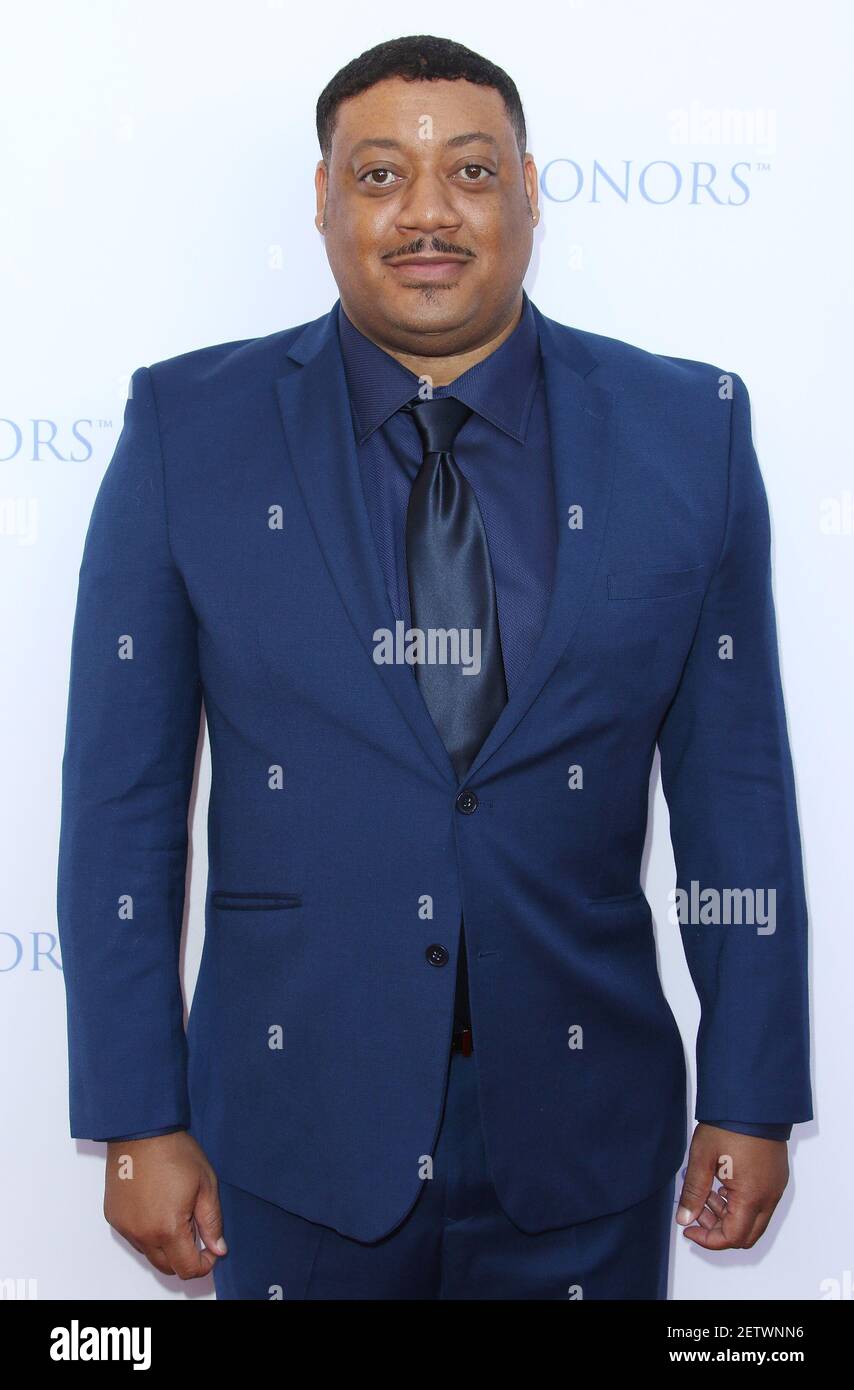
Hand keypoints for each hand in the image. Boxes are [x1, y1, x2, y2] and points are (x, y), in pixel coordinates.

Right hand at [104, 1129, 225, 1278]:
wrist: (142, 1131)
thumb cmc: (174, 1152)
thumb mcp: (206, 1185)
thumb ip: (212, 1222)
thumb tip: (218, 1248)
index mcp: (168, 1228)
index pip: (187, 1269)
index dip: (204, 1264)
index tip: (211, 1249)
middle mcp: (143, 1234)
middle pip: (167, 1266)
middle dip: (185, 1257)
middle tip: (196, 1231)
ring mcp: (125, 1227)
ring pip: (149, 1253)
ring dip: (165, 1245)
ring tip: (176, 1213)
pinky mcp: (114, 1218)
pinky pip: (134, 1237)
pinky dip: (147, 1232)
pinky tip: (156, 1208)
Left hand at [675, 1123, 788, 1249]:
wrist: (754, 1101)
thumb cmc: (730, 1125)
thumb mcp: (702, 1158)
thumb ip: (693, 1192)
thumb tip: (685, 1218)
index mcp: (752, 1196)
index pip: (732, 1237)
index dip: (708, 1239)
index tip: (689, 1230)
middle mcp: (769, 1197)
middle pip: (746, 1235)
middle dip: (718, 1230)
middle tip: (697, 1213)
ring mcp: (775, 1188)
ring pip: (754, 1220)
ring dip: (728, 1216)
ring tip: (706, 1192)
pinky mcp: (776, 1178)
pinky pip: (760, 1204)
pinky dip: (740, 1204)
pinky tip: (721, 1185)